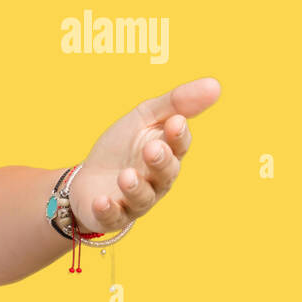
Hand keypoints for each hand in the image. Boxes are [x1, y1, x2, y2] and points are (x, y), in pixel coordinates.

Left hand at [67, 77, 221, 234]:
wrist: (87, 177)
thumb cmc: (121, 147)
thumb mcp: (144, 118)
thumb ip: (175, 103)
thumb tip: (215, 85)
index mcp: (168, 154)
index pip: (179, 145)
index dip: (178, 136)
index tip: (175, 123)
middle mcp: (157, 180)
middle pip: (165, 173)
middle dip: (160, 161)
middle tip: (152, 148)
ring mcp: (135, 200)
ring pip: (142, 197)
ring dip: (135, 187)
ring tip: (126, 176)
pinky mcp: (112, 215)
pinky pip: (114, 216)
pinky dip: (109, 209)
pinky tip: (102, 201)